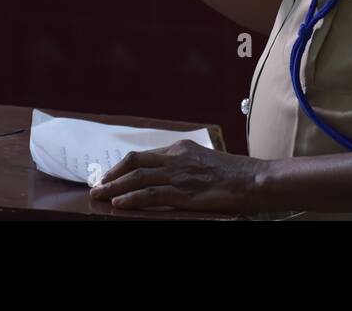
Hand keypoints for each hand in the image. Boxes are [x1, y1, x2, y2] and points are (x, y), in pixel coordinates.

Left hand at [89, 140, 266, 212]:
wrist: (254, 180)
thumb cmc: (236, 175)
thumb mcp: (206, 163)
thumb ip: (186, 166)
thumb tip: (167, 179)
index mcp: (182, 148)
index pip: (145, 155)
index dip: (123, 166)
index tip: (111, 176)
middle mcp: (177, 157)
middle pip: (134, 161)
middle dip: (112, 174)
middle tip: (97, 186)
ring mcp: (180, 174)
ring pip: (138, 177)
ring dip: (114, 187)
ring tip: (98, 196)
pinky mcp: (184, 191)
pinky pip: (151, 194)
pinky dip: (131, 198)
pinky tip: (118, 204)